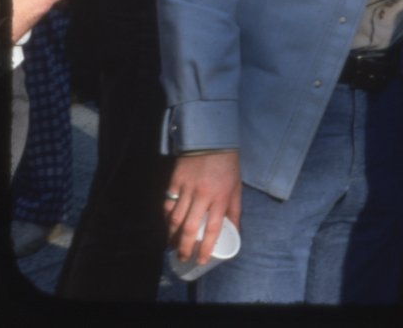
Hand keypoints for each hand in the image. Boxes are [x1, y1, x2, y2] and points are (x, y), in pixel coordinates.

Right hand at [165, 150, 240, 264]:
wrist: (211, 142)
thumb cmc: (228, 167)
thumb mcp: (236, 188)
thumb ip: (234, 211)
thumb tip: (235, 232)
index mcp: (221, 197)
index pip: (213, 228)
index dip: (206, 247)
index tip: (201, 260)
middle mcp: (203, 195)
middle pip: (189, 227)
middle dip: (184, 247)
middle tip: (182, 257)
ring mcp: (187, 188)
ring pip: (174, 218)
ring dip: (171, 236)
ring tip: (172, 246)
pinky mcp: (174, 181)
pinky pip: (167, 205)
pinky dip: (165, 219)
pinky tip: (167, 227)